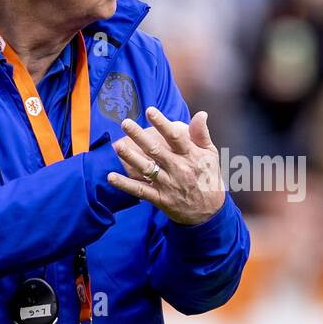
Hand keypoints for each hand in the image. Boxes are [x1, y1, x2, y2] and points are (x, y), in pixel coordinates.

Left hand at [107, 106, 225, 225]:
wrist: (210, 212)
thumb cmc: (209, 177)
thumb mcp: (211, 154)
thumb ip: (202, 134)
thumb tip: (201, 113)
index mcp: (190, 156)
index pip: (175, 137)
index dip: (162, 123)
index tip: (150, 110)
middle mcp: (178, 169)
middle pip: (156, 150)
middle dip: (139, 136)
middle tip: (125, 122)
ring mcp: (168, 184)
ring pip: (146, 168)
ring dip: (130, 157)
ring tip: (117, 146)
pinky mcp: (160, 199)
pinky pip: (140, 191)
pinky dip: (125, 185)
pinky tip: (111, 177)